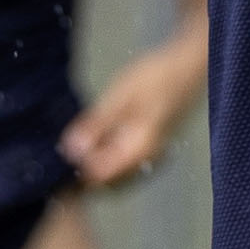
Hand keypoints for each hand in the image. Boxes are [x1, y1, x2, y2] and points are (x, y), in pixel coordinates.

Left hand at [65, 26, 210, 189]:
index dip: (77, 171)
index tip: (58, 156)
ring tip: (79, 143)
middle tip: (65, 150)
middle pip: (110, 183)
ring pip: (118, 176)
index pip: (102, 178)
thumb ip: (97, 125)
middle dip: (86, 172)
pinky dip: (109, 158)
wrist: (191, 65)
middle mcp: (150, 160)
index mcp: (141, 150)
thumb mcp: (121, 96)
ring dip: (97, 166)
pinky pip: (127, 165)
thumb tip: (71, 150)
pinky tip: (98, 140)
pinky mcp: (154, 147)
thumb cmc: (158, 76)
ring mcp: (154, 156)